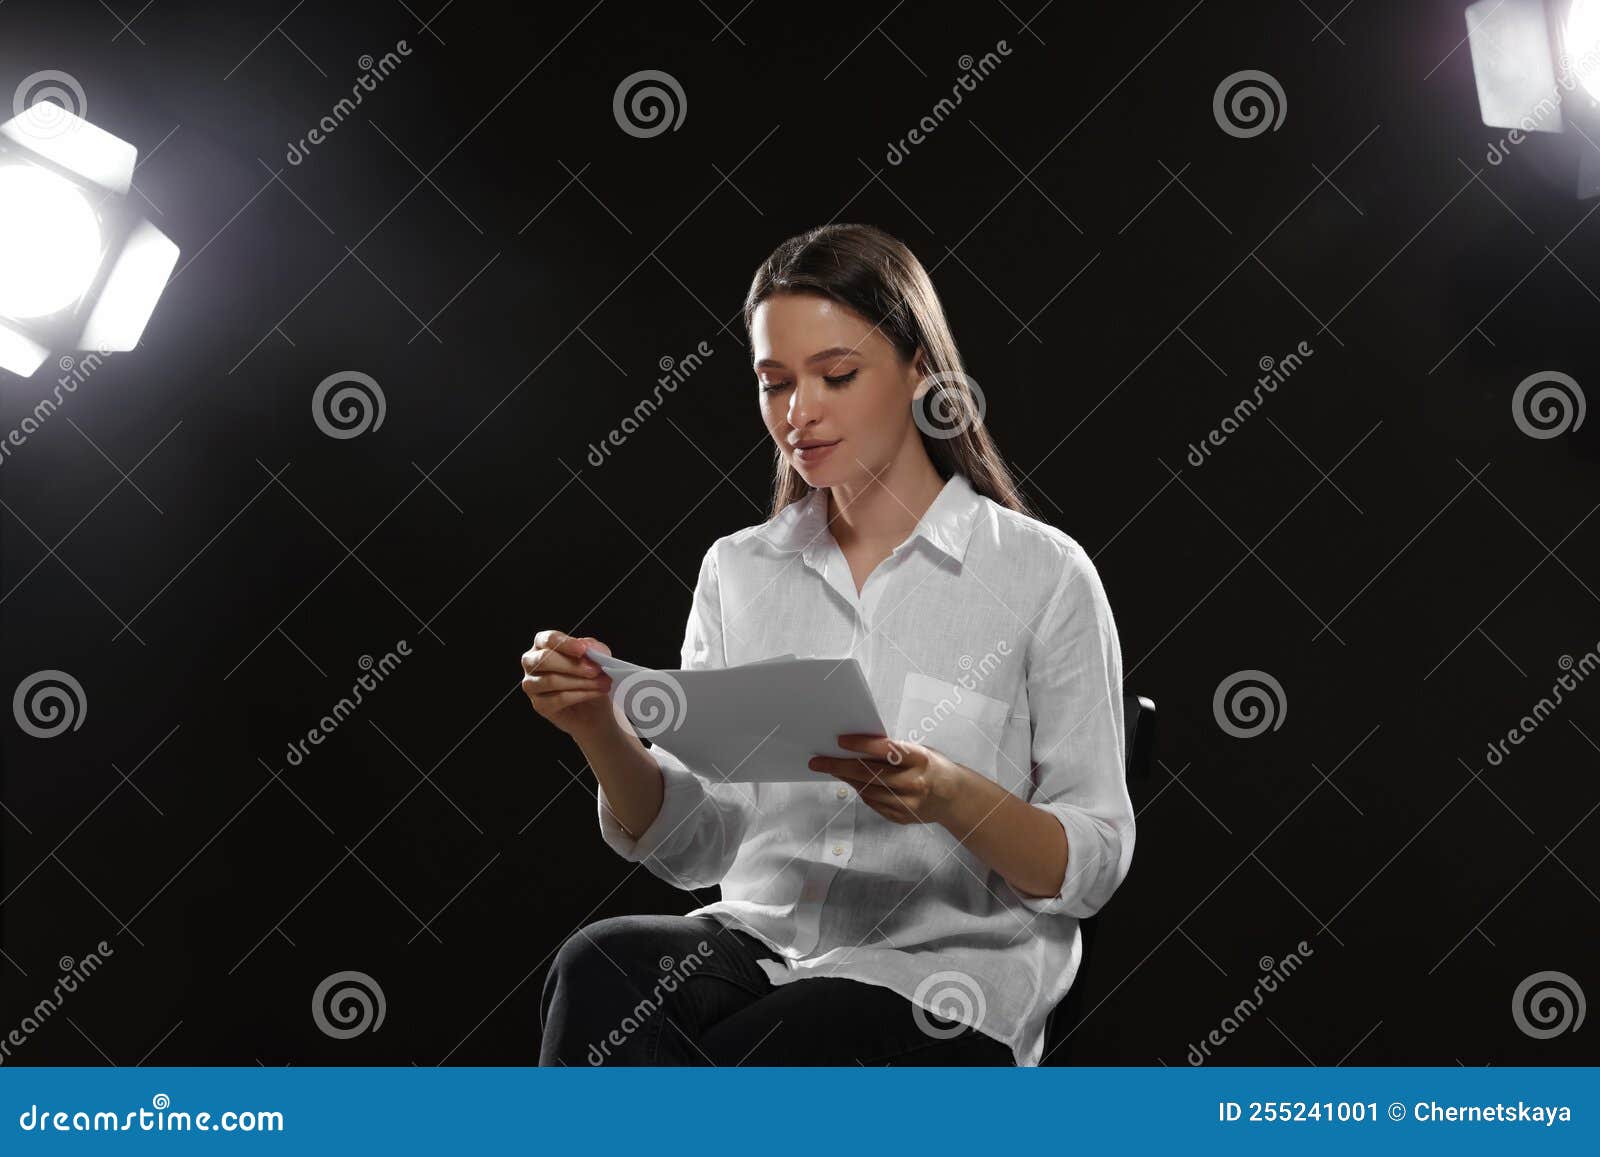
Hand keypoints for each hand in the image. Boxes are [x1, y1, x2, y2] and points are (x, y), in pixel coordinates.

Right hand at [521, 629, 617, 738]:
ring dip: (582, 682)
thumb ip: (594, 648)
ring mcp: (532, 685)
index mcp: (543, 644)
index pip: (548, 639)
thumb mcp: (598, 657)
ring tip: (603, 682)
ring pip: (552, 680)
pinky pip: (559, 699)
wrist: (595, 706)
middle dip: (574, 665)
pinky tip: (596, 692)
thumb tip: (587, 646)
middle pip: (545, 659)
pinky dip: (582, 695)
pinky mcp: (539, 705)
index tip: (582, 650)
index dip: (565, 644)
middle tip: (596, 670)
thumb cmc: (592, 676)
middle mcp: (532, 662)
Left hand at [807, 735, 968, 826]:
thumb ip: (892, 751)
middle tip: (817, 762)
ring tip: (832, 769)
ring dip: (847, 779)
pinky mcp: (902, 816)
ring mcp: (908, 803)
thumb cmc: (932, 767)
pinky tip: (854, 783)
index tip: (840, 741)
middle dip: (839, 766)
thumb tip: (856, 746)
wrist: (955, 797)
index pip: (886, 750)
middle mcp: (914, 782)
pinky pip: (873, 803)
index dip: (861, 745)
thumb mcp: (918, 751)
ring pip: (867, 790)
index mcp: (921, 759)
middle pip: (869, 774)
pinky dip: (861, 791)